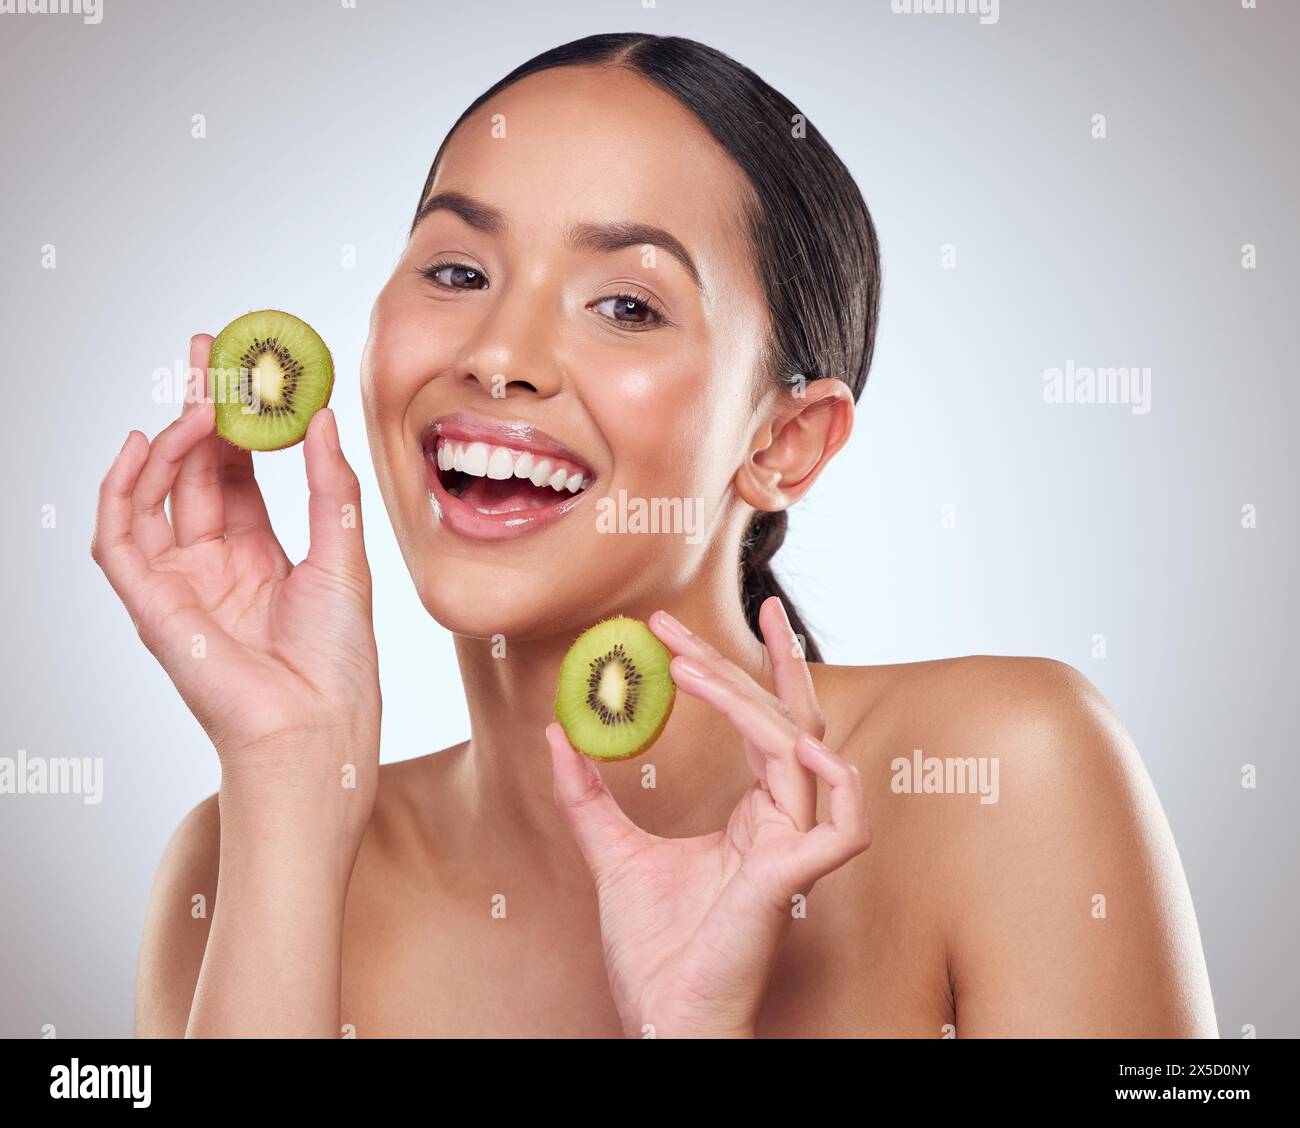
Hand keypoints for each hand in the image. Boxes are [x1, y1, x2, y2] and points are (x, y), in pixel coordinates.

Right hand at [91, 335, 379, 817]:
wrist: (318, 727)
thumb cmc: (337, 660)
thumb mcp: (343, 556)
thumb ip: (329, 486)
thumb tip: (321, 416)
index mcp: (260, 553)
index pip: (238, 468)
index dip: (240, 417)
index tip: (250, 365)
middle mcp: (214, 561)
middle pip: (195, 469)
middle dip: (198, 406)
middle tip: (208, 347)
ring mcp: (179, 581)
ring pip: (155, 493)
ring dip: (172, 440)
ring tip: (199, 398)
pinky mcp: (152, 604)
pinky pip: (119, 538)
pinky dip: (121, 489)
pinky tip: (144, 443)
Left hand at [546, 597, 870, 1037]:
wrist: (661, 1018)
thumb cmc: (654, 951)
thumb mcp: (608, 852)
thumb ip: (586, 794)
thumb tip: (558, 730)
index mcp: (754, 816)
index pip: (760, 722)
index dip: (732, 668)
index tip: (679, 631)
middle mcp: (781, 823)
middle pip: (784, 720)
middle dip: (748, 660)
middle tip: (684, 621)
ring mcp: (792, 850)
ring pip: (797, 752)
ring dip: (748, 702)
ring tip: (689, 670)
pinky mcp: (792, 881)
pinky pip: (843, 824)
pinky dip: (833, 780)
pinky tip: (797, 742)